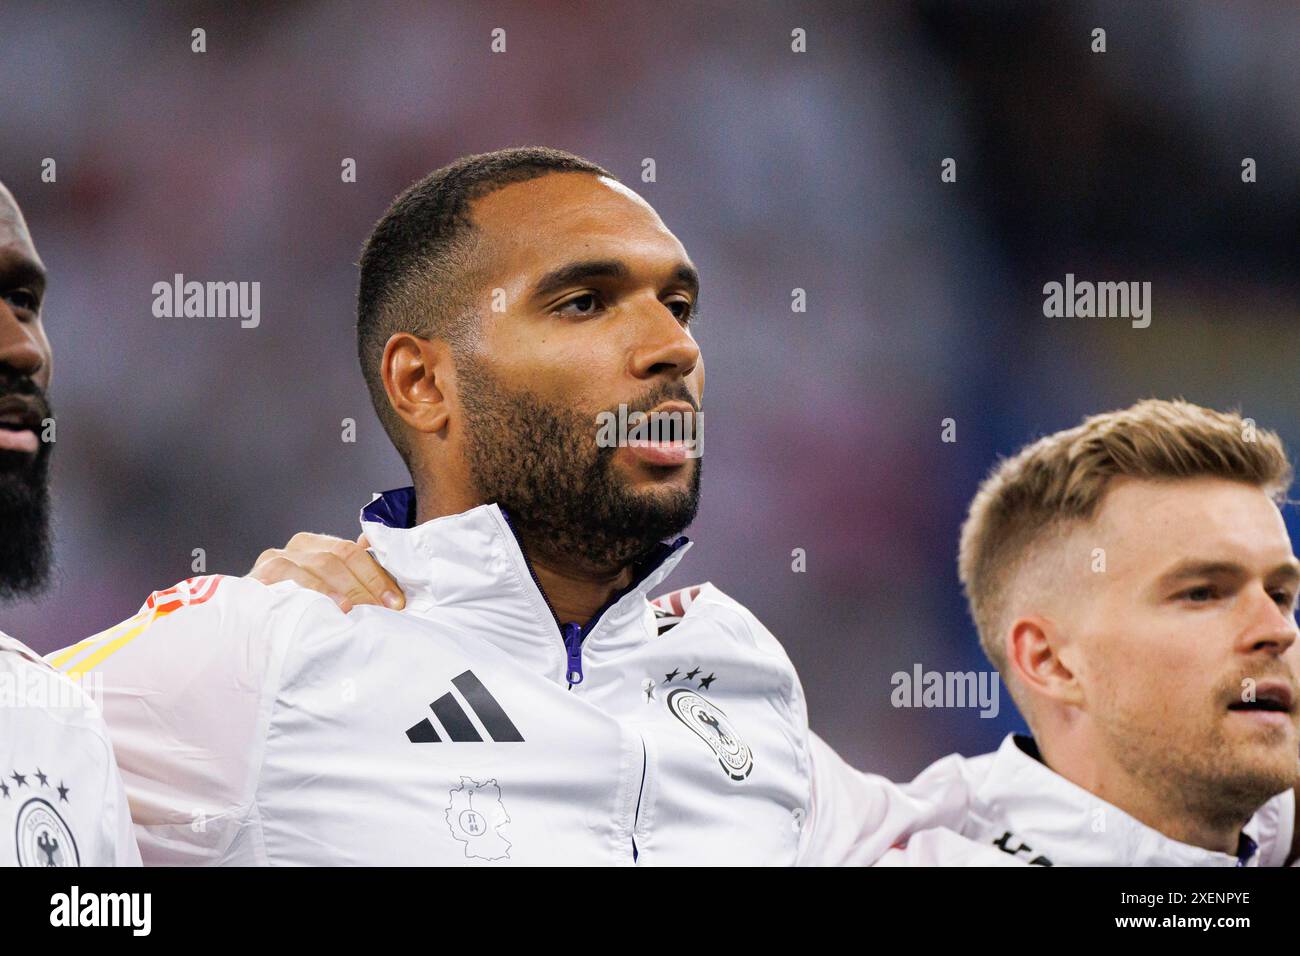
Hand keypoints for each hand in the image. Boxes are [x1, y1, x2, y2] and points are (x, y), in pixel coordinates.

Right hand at [248, 533, 404, 611]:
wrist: (252, 623)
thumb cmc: (297, 608)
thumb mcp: (328, 591)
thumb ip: (354, 578)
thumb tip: (387, 577)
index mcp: (319, 545)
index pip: (354, 552)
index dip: (377, 576)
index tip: (396, 601)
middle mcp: (299, 547)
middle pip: (337, 557)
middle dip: (363, 584)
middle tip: (380, 610)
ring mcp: (278, 559)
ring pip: (317, 565)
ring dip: (339, 588)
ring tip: (353, 609)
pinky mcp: (259, 576)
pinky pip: (286, 578)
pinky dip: (308, 591)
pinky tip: (320, 607)